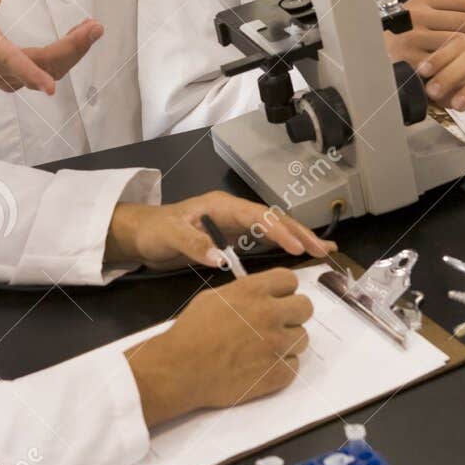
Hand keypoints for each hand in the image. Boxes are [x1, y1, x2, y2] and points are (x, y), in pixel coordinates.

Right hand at [0, 0, 102, 94]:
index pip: (8, 62)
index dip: (29, 74)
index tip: (49, 88)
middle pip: (40, 67)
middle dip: (71, 50)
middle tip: (95, 27)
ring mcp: (6, 73)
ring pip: (47, 71)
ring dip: (73, 53)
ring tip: (92, 28)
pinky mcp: (14, 73)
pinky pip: (45, 69)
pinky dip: (65, 56)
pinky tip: (77, 38)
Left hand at [106, 191, 333, 270]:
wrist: (141, 235)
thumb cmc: (154, 230)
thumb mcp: (169, 235)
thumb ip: (194, 244)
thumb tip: (220, 258)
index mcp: (221, 206)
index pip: (257, 216)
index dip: (279, 231)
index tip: (297, 248)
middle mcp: (233, 212)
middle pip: (273, 220)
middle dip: (299, 233)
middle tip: (323, 250)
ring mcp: (235, 224)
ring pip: (274, 229)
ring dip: (298, 238)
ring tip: (324, 250)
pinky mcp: (234, 237)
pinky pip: (265, 240)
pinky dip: (284, 246)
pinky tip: (300, 254)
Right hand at [125, 269, 312, 426]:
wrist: (180, 369)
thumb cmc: (190, 334)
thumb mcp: (214, 297)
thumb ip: (244, 292)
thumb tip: (262, 294)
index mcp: (253, 291)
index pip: (290, 280)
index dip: (284, 291)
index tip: (278, 299)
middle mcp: (269, 314)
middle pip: (305, 307)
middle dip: (292, 315)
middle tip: (276, 324)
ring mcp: (276, 345)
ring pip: (302, 338)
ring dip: (287, 343)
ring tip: (262, 349)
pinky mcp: (277, 373)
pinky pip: (294, 366)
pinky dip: (281, 368)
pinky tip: (260, 367)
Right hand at [386, 0, 464, 68]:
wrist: (361, 50)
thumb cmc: (395, 35)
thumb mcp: (415, 16)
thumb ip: (442, 16)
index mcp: (421, 0)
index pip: (462, 1)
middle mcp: (415, 14)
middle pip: (464, 22)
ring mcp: (411, 37)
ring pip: (456, 43)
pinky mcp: (407, 59)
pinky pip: (442, 66)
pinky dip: (457, 73)